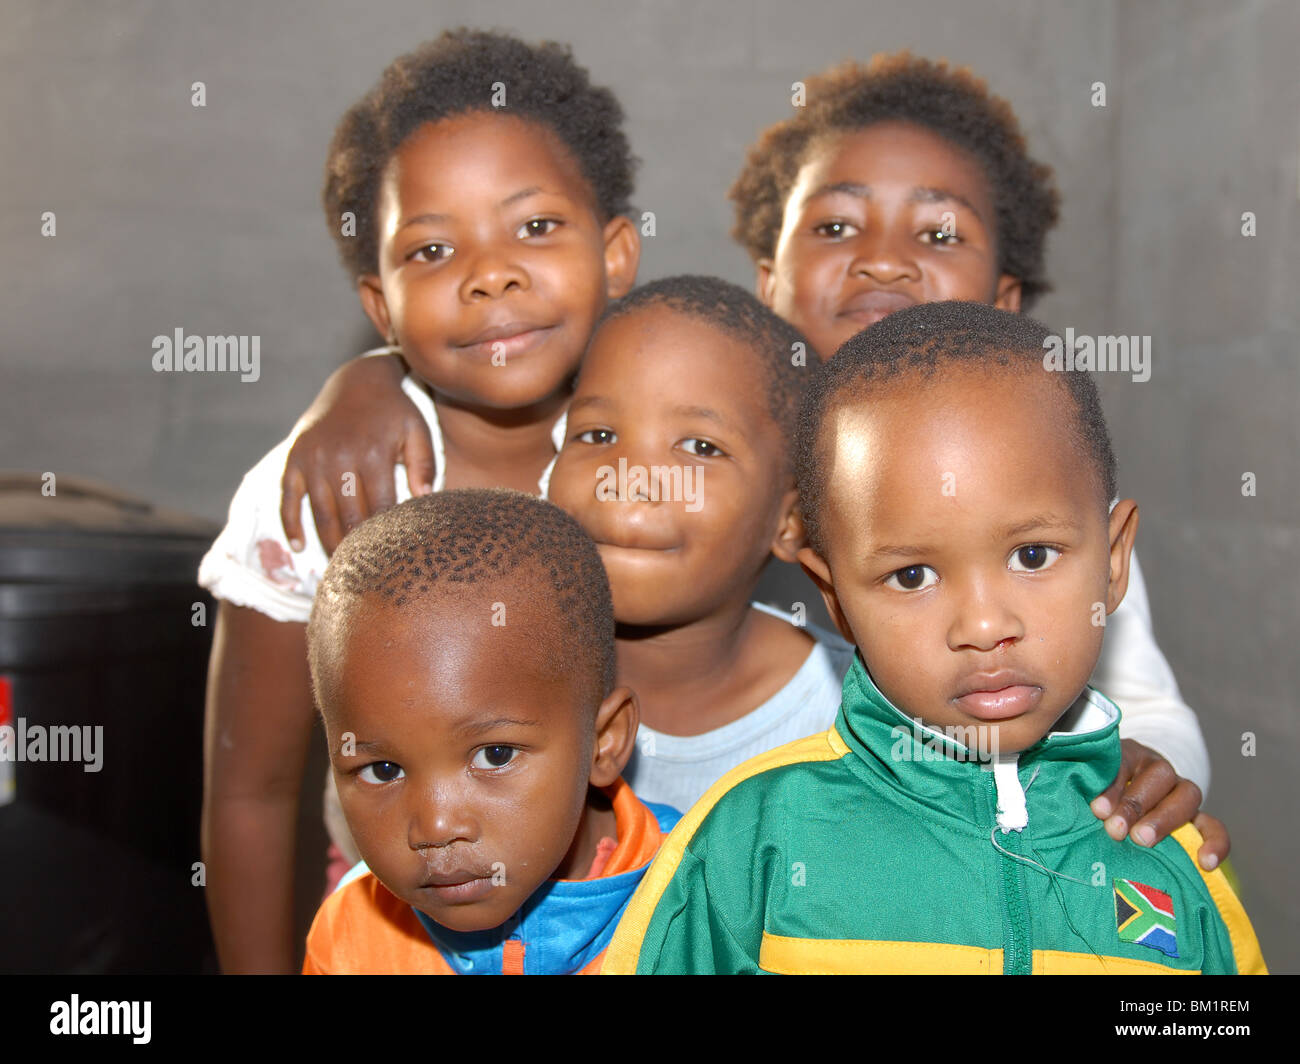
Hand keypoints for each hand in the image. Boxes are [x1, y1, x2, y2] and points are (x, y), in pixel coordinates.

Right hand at [279, 353, 434, 554]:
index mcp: (373, 454)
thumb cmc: (394, 411)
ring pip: (320, 515)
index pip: (381, 509)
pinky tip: (299, 547)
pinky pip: (288, 499)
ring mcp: (313, 459)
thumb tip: (424, 501)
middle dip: (357, 549)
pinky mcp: (294, 458)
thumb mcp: (418, 430)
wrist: (356, 381)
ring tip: (339, 569)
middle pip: (349, 518)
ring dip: (329, 544)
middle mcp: (339, 458)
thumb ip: (425, 464)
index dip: (386, 536)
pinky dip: (291, 524)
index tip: (393, 557)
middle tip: (366, 575)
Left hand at [1090, 739, 1229, 870]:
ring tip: (1142, 841)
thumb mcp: (1088, 784)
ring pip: (1186, 794)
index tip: (1097, 809)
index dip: (1112, 786)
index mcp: (1128, 753)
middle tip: (1115, 829)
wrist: (1126, 792)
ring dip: (1163, 819)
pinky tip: (1206, 862)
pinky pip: (1213, 825)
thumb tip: (1074, 812)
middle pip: (1157, 776)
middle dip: (1134, 805)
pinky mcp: (1196, 815)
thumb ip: (1083, 790)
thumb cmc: (1099, 791)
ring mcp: (1180, 790)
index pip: (1123, 762)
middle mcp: (1158, 768)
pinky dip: (1215, 842)